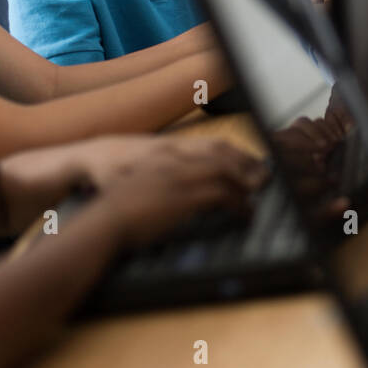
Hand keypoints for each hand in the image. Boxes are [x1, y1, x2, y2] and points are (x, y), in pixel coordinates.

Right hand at [85, 136, 267, 246]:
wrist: (103, 219)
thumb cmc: (115, 209)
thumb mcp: (138, 187)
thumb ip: (158, 185)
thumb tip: (170, 196)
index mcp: (165, 157)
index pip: (208, 147)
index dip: (233, 155)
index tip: (248, 164)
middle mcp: (175, 162)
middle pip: (221, 156)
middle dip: (246, 166)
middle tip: (264, 177)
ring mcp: (180, 178)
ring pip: (225, 173)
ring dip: (245, 186)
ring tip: (255, 198)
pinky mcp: (184, 198)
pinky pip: (221, 195)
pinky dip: (238, 204)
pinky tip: (244, 213)